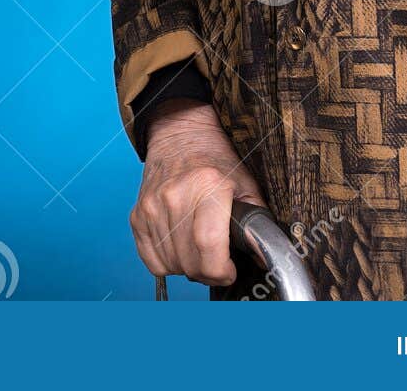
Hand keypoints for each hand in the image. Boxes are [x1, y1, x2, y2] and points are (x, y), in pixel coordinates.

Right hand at [132, 100, 265, 285]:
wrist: (180, 134)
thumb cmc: (216, 161)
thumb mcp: (246, 186)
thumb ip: (258, 225)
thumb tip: (268, 260)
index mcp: (207, 186)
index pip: (209, 245)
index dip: (221, 270)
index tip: (229, 271)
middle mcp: (175, 195)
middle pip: (190, 261)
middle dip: (209, 273)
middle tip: (218, 262)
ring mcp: (153, 206)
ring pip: (171, 265)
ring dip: (189, 267)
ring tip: (200, 249)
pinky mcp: (137, 215)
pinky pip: (151, 261)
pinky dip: (167, 263)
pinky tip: (181, 247)